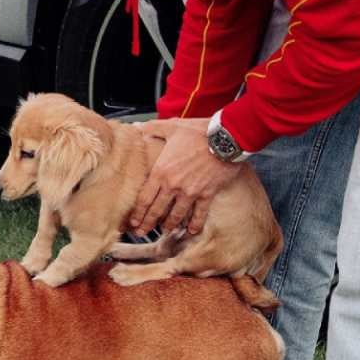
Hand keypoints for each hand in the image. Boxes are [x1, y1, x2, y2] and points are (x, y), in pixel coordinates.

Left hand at [129, 117, 241, 235]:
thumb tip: (137, 127)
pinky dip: (195, 223)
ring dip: (169, 225)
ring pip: (176, 215)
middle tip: (141, 233)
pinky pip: (199, 213)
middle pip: (157, 210)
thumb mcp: (172, 127)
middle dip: (148, 223)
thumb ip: (152, 128)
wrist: (226, 138)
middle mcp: (173, 185)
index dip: (137, 212)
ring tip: (165, 231)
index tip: (133, 222)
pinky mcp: (207, 194)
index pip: (144, 197)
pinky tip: (191, 231)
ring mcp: (190, 192)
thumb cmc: (199, 132)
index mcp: (162, 171)